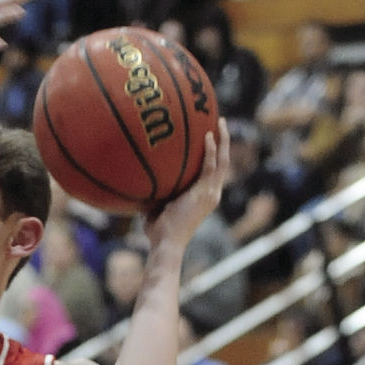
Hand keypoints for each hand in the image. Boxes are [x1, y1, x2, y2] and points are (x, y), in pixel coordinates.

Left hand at [144, 119, 229, 250]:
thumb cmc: (158, 231)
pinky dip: (210, 150)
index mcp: (205, 196)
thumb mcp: (158, 205)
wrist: (166, 244)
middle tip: (219, 121)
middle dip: (223, 141)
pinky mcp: (205, 193)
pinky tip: (207, 135)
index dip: (215, 152)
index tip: (210, 135)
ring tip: (219, 121)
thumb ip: (157, 189)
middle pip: (223, 161)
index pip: (214, 170)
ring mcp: (210, 193)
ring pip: (222, 160)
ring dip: (222, 140)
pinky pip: (211, 166)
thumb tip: (141, 174)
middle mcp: (212, 193)